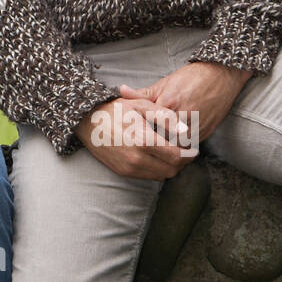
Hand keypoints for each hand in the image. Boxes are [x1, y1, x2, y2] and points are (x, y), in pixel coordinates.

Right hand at [76, 95, 195, 180]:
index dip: (189, 154)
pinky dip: (157, 169)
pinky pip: (148, 177)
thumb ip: (165, 117)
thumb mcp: (141, 105)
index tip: (193, 148)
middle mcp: (136, 158)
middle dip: (181, 162)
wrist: (87, 122)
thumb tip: (185, 131)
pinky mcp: (123, 172)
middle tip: (184, 151)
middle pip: (172, 169)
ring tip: (170, 152)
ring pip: (161, 175)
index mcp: (143, 140)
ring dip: (170, 167)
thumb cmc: (116, 110)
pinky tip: (155, 156)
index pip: (177, 156)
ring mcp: (129, 167)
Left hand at [117, 60, 251, 146]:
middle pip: (161, 139)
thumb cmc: (190, 78)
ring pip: (175, 147)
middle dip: (152, 144)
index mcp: (167, 103)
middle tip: (141, 148)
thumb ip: (142, 93)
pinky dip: (180, 148)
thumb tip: (121, 91)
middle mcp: (181, 117)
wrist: (221, 77)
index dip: (139, 133)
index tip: (131, 136)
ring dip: (166, 149)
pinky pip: (189, 147)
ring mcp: (195, 126)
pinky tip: (172, 146)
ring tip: (156, 150)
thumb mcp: (164, 83)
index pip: (148, 125)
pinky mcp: (205, 132)